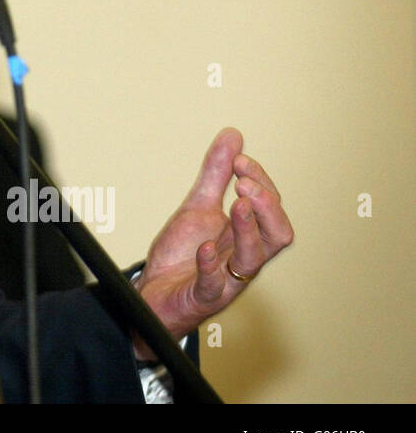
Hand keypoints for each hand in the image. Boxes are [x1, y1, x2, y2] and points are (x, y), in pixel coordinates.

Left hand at [133, 127, 292, 358]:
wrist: (154, 292)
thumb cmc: (183, 255)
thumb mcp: (198, 206)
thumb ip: (216, 174)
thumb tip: (233, 136)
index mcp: (246, 234)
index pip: (270, 206)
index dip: (260, 181)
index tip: (239, 159)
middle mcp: (243, 256)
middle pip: (278, 234)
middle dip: (266, 204)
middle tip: (244, 182)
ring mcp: (226, 278)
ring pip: (253, 259)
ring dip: (248, 229)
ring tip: (237, 204)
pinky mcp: (203, 296)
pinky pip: (215, 286)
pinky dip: (211, 266)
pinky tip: (205, 247)